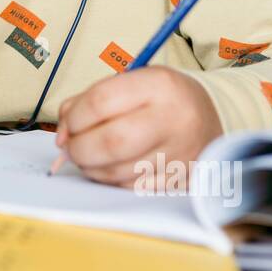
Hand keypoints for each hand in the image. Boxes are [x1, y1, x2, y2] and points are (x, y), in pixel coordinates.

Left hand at [54, 67, 222, 188]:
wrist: (210, 116)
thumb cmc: (158, 98)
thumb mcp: (129, 83)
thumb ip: (87, 101)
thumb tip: (61, 135)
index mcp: (159, 85)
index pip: (101, 102)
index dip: (74, 118)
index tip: (67, 125)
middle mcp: (173, 119)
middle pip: (111, 142)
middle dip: (79, 149)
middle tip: (70, 148)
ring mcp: (180, 154)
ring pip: (118, 171)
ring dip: (91, 167)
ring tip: (89, 155)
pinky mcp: (180, 180)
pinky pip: (131, 187)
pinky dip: (112, 180)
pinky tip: (111, 167)